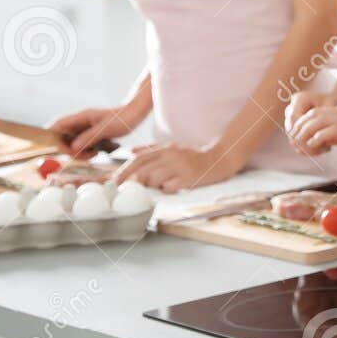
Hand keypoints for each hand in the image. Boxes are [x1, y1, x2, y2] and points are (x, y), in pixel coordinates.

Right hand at [49, 105, 142, 156]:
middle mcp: (81, 123)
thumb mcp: (106, 129)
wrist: (138, 113)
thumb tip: (73, 148)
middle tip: (90, 155)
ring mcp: (87, 129)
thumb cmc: (124, 117)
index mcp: (80, 117)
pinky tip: (105, 149)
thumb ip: (89, 137)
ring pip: (76, 145)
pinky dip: (93, 150)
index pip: (58, 127)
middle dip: (74, 151)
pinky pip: (87, 146)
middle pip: (65, 140)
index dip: (56, 139)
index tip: (66, 151)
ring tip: (98, 152)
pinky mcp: (94, 135)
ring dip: (84, 152)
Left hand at [114, 142, 239, 191]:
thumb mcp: (173, 148)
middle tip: (137, 188)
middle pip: (143, 171)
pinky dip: (168, 189)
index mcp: (165, 148)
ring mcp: (180, 166)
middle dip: (137, 182)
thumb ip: (151, 149)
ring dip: (155, 186)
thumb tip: (130, 152)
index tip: (114, 183)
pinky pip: (169, 187)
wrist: (222, 158)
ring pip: (154, 180)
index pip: (138, 160)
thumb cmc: (196, 156)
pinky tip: (176, 187)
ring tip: (166, 184)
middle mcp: (171, 156)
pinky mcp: (189, 177)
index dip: (124, 172)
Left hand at [287, 96, 336, 156]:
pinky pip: (325, 133)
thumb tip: (328, 140)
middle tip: (297, 144)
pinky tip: (319, 150)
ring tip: (304, 149)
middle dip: (300, 129)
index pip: (319, 111)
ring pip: (314, 122)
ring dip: (305, 136)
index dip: (307, 125)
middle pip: (312, 114)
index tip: (304, 139)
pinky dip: (317, 142)